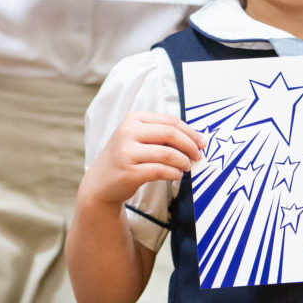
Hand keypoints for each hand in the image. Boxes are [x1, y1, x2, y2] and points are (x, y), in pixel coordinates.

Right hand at [85, 111, 206, 206]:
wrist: (100, 183)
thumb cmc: (126, 158)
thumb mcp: (137, 138)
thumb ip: (161, 134)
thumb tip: (196, 139)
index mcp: (132, 119)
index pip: (170, 121)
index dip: (190, 132)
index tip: (202, 142)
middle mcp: (127, 132)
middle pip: (170, 134)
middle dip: (190, 146)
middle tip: (198, 156)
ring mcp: (126, 152)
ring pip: (167, 153)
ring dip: (183, 161)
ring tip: (187, 167)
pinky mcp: (129, 172)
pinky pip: (160, 170)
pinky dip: (174, 173)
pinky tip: (176, 175)